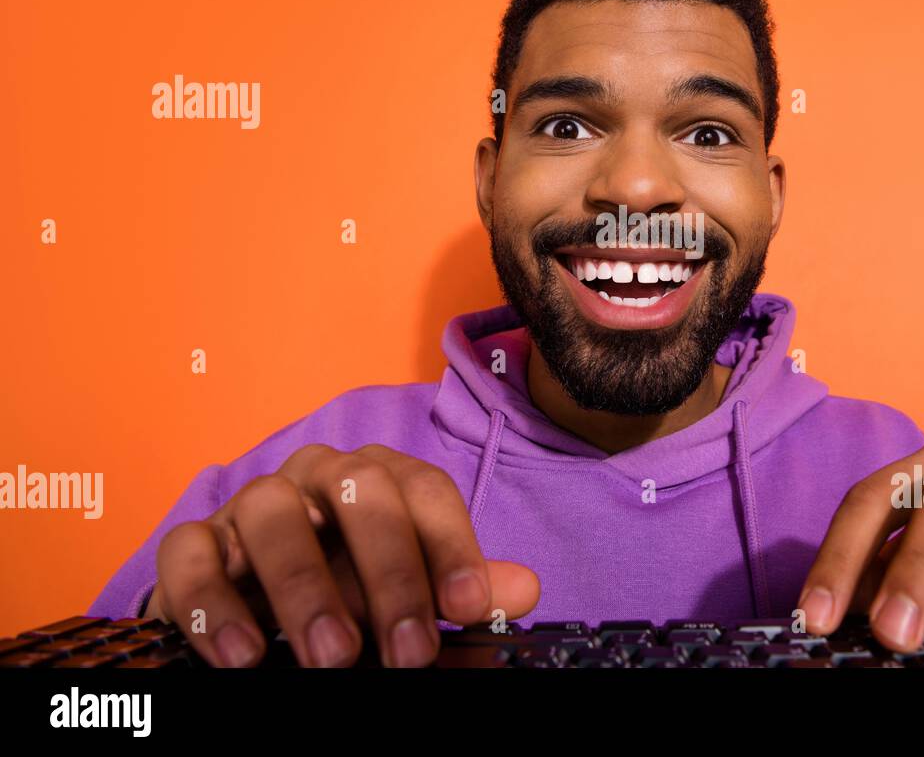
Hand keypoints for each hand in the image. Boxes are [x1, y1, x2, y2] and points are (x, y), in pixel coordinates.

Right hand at [146, 443, 539, 666]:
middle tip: (409, 653)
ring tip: (331, 658)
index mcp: (380, 479)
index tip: (469, 607)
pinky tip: (242, 655)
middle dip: (389, 572)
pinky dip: (212, 601)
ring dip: (303, 587)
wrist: (258, 601)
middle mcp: (318, 477)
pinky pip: (189, 552)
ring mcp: (251, 503)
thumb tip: (523, 590)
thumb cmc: (348, 584)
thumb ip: (460, 587)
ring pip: (271, 511)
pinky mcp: (194, 541)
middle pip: (358, 491)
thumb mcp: (408, 587)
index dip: (450, 544)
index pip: (424, 489)